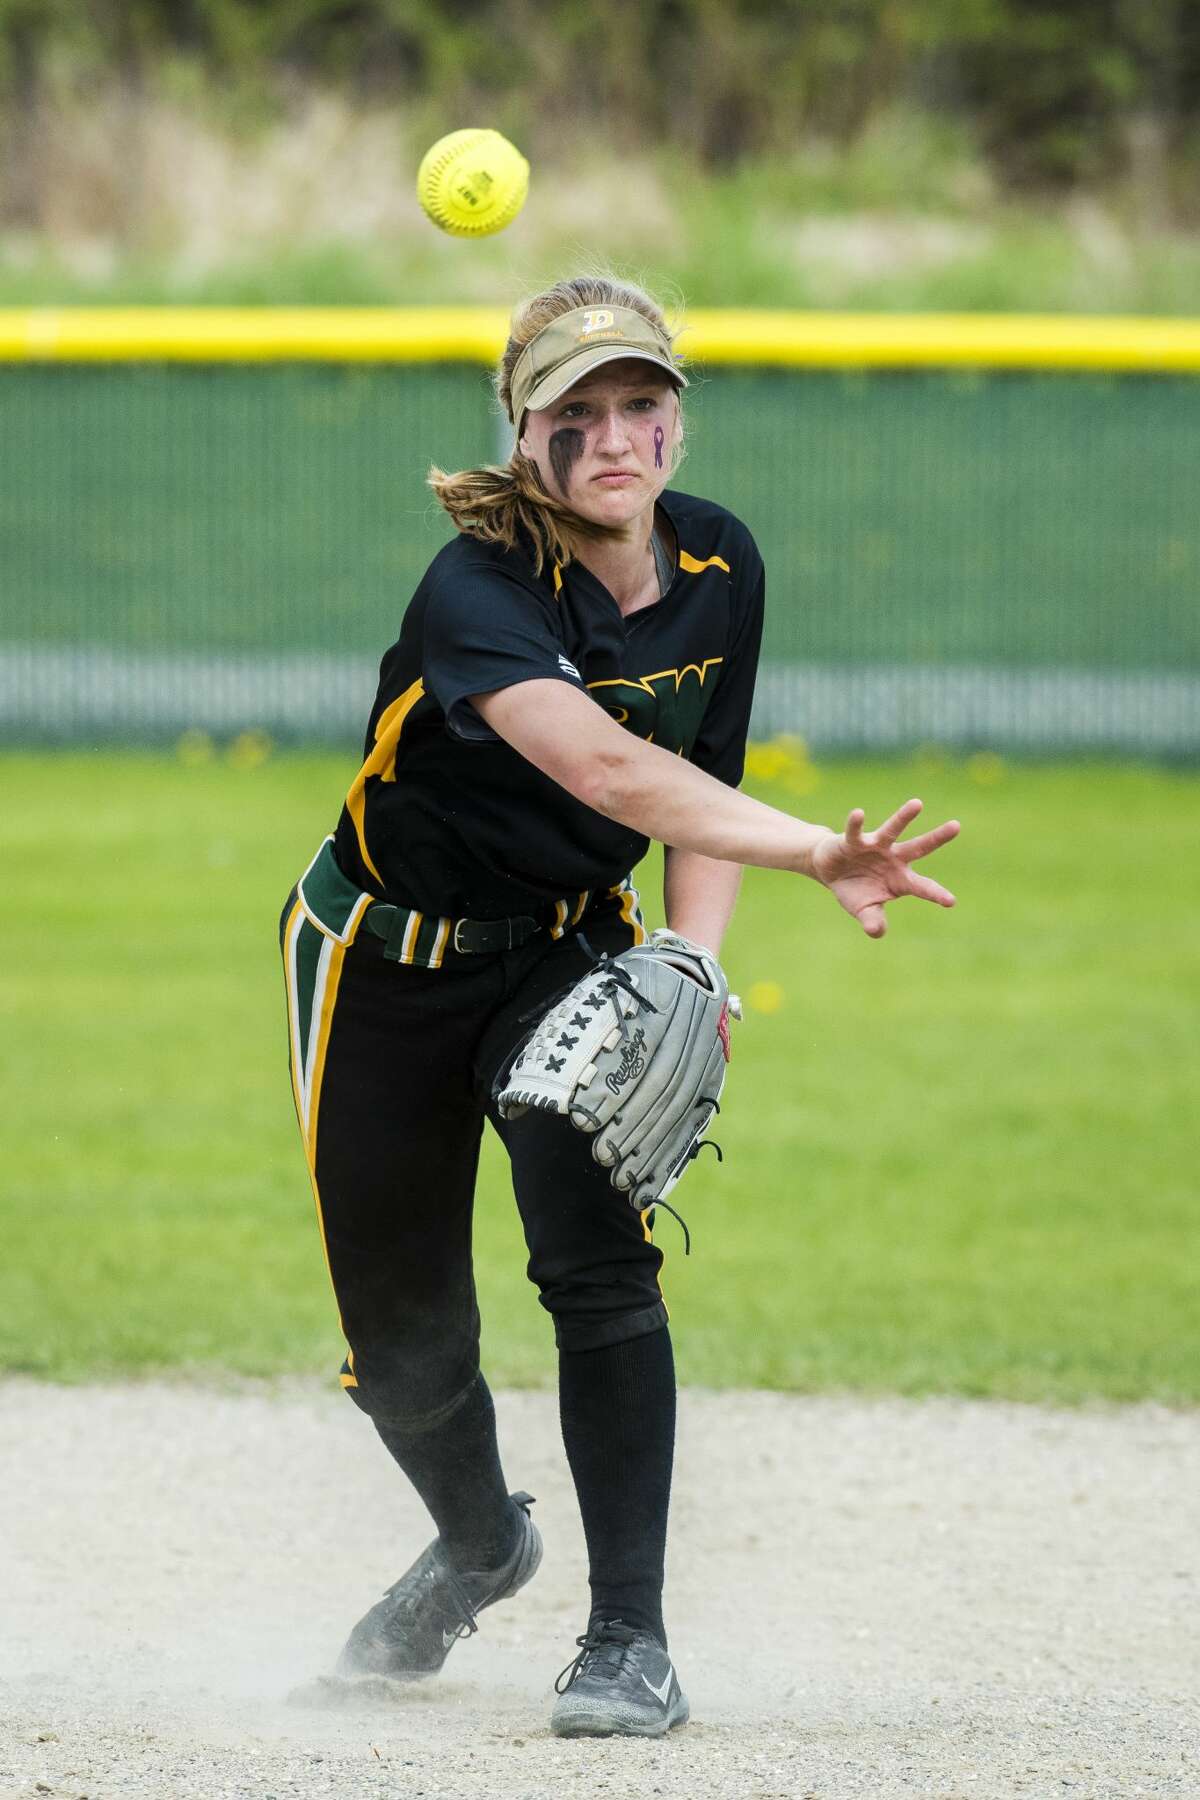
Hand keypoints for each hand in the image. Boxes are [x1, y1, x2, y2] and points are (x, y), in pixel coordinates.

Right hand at [809, 798, 958, 938]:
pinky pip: (856, 832)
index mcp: (901, 879)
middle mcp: (894, 859)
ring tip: (918, 803)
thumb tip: (876, 932)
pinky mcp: (854, 841)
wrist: (829, 870)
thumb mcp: (863, 910)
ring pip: (892, 830)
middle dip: (937, 838)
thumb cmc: (854, 890)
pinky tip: (858, 813)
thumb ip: (873, 920)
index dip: (935, 894)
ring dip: (904, 817)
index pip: (923, 887)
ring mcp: (875, 847)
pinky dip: (855, 824)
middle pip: (918, 847)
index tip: (951, 901)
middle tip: (956, 826)